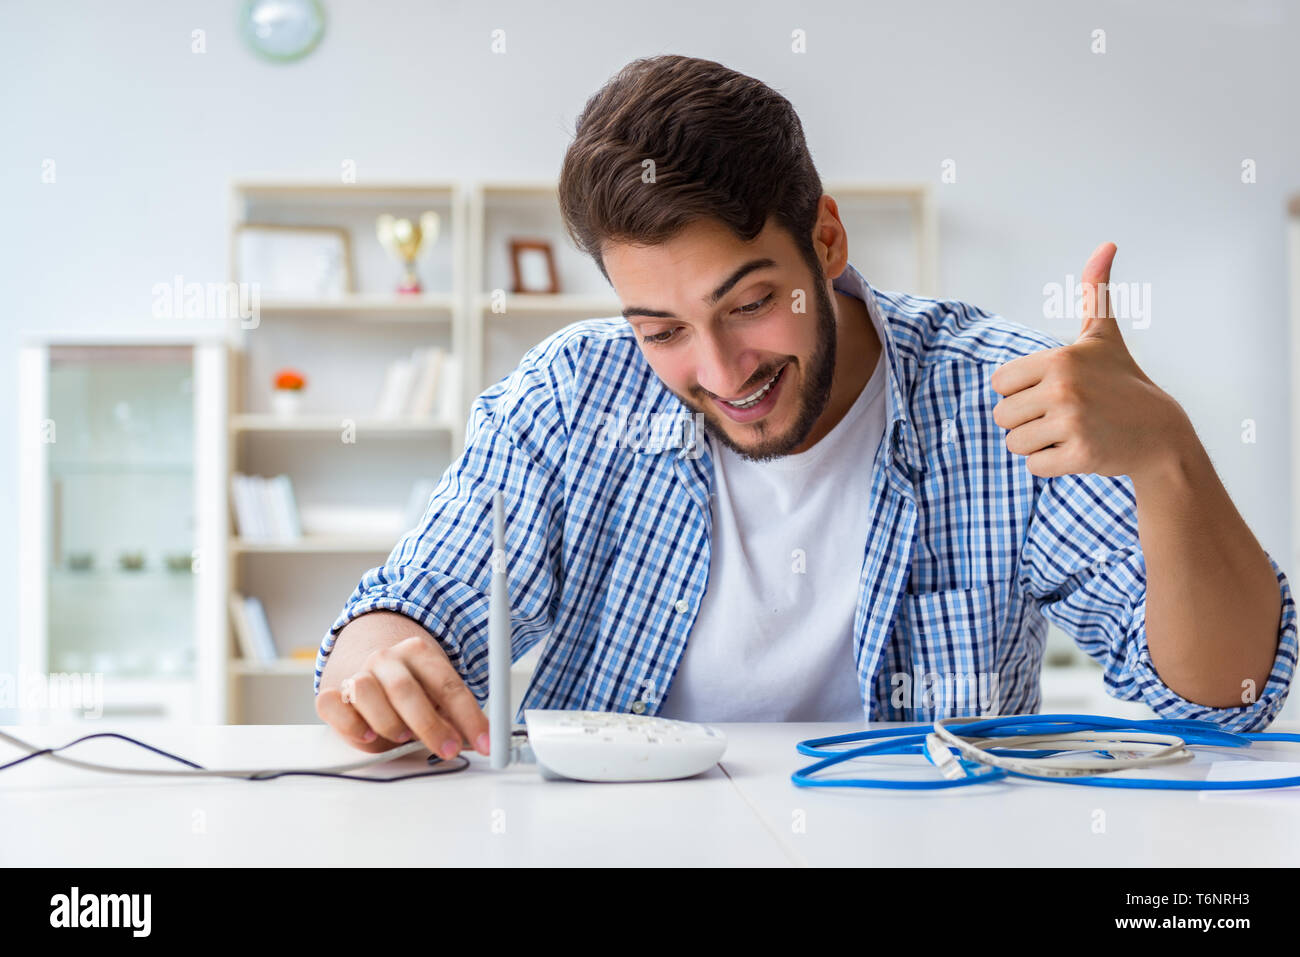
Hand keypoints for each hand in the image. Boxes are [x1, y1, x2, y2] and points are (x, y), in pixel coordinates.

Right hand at [315, 634, 489, 758]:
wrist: (374, 676)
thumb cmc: (412, 693)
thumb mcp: (438, 700)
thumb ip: (456, 718)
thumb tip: (482, 742)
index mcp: (419, 652)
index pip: (448, 684)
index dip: (469, 717)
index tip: (485, 742)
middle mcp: (387, 659)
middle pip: (405, 689)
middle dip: (430, 725)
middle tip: (449, 749)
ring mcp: (358, 673)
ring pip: (365, 691)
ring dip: (388, 721)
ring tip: (403, 736)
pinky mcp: (334, 693)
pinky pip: (332, 704)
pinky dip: (349, 723)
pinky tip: (367, 735)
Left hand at [989, 242, 1189, 479]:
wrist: (1160, 433)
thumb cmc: (1122, 382)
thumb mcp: (1104, 336)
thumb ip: (1095, 291)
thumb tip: (1107, 244)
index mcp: (1059, 359)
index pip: (999, 384)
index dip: (1020, 391)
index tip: (1051, 390)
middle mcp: (1064, 388)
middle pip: (1001, 416)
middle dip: (1026, 421)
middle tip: (1063, 416)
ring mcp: (1072, 423)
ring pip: (1014, 444)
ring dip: (1037, 444)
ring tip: (1071, 432)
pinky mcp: (1080, 455)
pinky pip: (1034, 467)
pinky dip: (1051, 464)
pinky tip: (1079, 450)